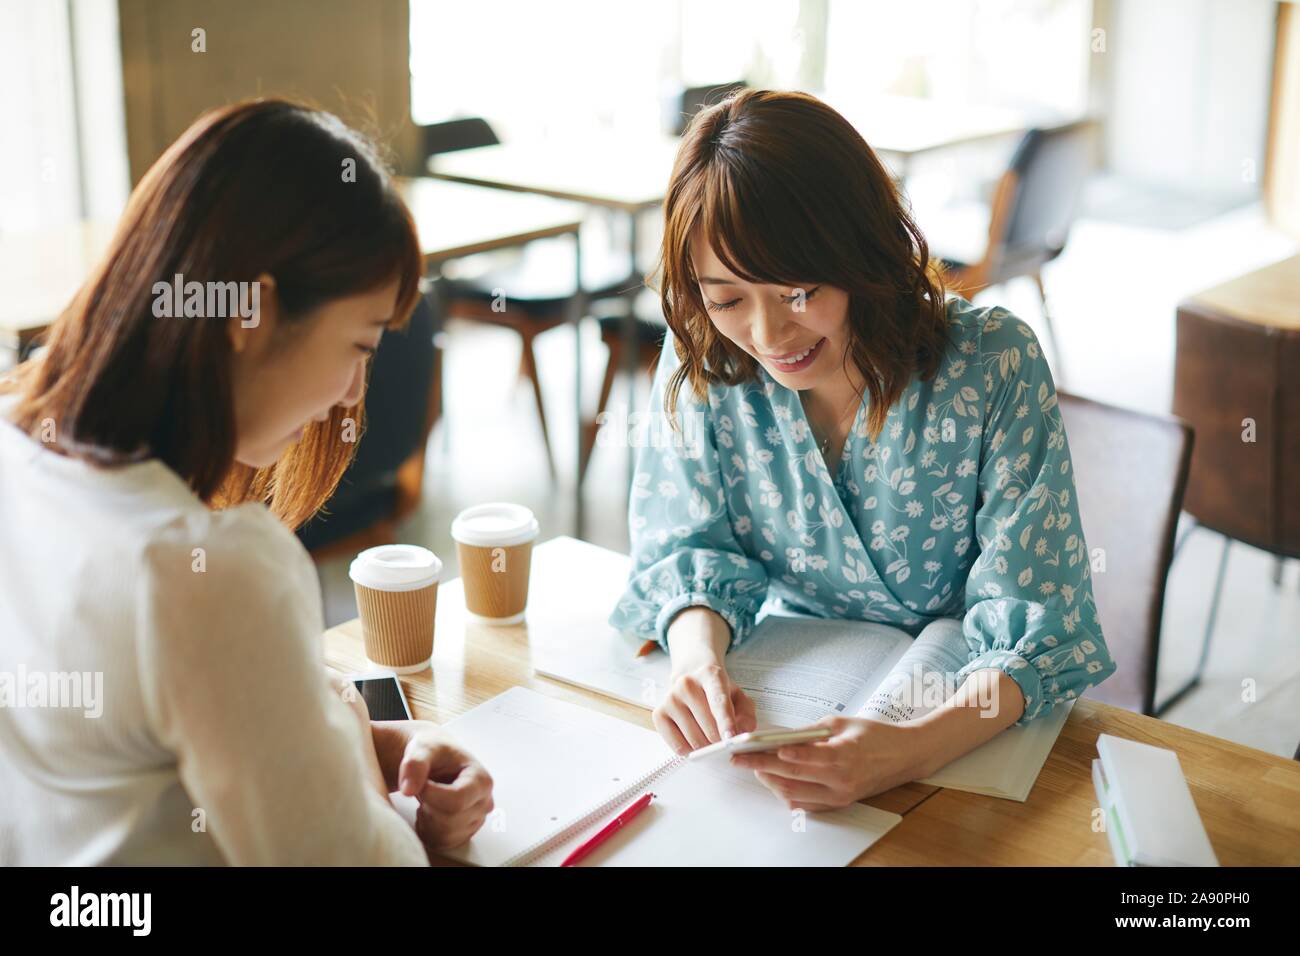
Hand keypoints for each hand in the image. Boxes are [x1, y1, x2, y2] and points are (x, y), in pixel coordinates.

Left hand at [395, 726, 494, 850]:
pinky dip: (428, 830)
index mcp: (482, 781)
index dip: (431, 795)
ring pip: (445, 835)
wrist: (435, 759)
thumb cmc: (432, 751)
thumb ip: (415, 763)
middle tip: (423, 788)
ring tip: (426, 798)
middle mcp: (484, 803)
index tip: (419, 783)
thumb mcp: (422, 748)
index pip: (456, 801)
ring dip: (427, 819)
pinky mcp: (464, 833)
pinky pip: (441, 843)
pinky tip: (427, 811)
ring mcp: (476, 820)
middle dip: (428, 807)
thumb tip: (408, 789)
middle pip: (450, 821)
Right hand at [653, 661, 757, 752]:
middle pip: (708, 727)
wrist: (691, 678)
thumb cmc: (717, 691)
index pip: (719, 702)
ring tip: (707, 734)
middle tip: (723, 738)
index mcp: (710, 675)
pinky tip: (693, 737)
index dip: (726, 722)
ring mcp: (670, 698)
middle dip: (720, 741)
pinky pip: (678, 746)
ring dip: (706, 746)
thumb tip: (742, 732)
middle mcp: (687, 684)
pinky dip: (690, 749)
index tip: (731, 738)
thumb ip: (747, 714)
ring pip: (694, 740)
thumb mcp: (738, 696)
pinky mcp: (659, 713)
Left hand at [729, 716, 923, 810]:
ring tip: (754, 767)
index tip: (753, 749)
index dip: (774, 755)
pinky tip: (775, 780)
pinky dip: (787, 793)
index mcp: (843, 756)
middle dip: (761, 768)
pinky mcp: (840, 803)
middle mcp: (841, 781)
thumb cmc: (874, 735)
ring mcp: (840, 796)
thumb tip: (777, 737)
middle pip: (792, 778)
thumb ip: (808, 733)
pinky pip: (806, 804)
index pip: (803, 758)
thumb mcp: (840, 723)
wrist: (905, 756)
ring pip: (794, 796)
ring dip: (771, 782)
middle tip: (740, 759)